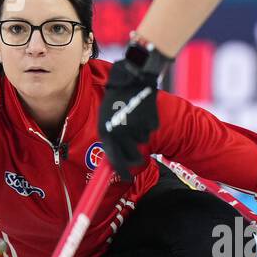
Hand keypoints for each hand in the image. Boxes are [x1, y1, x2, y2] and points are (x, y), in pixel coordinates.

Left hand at [97, 58, 162, 181]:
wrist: (132, 78)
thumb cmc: (116, 97)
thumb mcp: (105, 117)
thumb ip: (109, 135)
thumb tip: (113, 157)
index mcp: (106, 132)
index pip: (114, 159)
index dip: (121, 171)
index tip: (126, 178)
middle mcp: (120, 133)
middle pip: (133, 158)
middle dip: (136, 159)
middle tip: (138, 157)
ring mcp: (136, 128)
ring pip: (142, 142)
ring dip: (140, 136)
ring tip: (135, 121)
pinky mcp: (150, 122)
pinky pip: (150, 131)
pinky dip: (147, 126)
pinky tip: (142, 113)